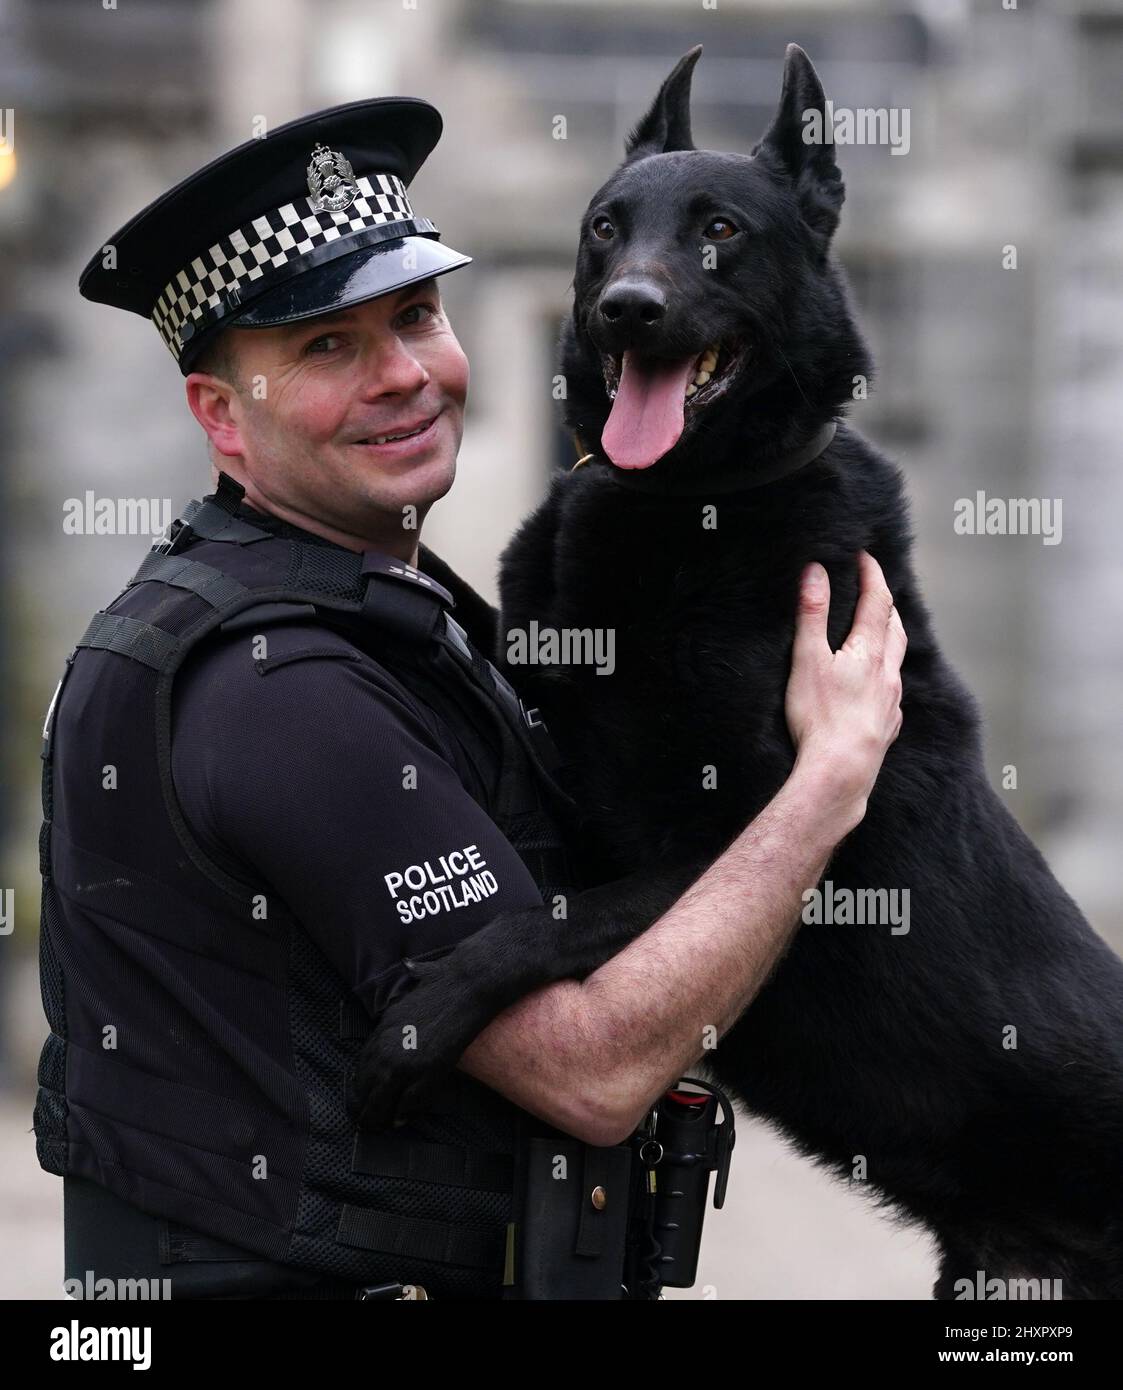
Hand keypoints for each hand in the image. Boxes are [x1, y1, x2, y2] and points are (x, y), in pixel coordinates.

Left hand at [348, 946, 503, 1129]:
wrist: (466, 988)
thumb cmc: (442, 986)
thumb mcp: (410, 992)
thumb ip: (402, 998)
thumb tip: (407, 966)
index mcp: (381, 1031)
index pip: (360, 1068)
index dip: (359, 1088)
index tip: (360, 1099)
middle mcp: (387, 1049)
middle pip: (366, 1089)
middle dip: (364, 1109)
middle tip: (364, 1122)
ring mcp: (406, 1062)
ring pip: (383, 1101)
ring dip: (380, 1117)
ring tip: (379, 1127)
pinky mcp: (427, 1072)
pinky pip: (409, 1102)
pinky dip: (403, 1113)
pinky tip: (400, 1119)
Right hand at [784, 551, 905, 826]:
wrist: (842, 770)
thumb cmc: (820, 716)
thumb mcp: (807, 659)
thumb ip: (812, 614)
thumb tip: (816, 572)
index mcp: (869, 651)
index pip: (877, 601)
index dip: (871, 575)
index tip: (864, 556)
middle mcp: (888, 672)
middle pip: (895, 627)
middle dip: (887, 603)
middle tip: (876, 587)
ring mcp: (891, 700)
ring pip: (898, 658)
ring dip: (892, 636)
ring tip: (882, 629)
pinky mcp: (887, 725)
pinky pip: (894, 691)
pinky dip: (888, 675)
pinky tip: (880, 683)